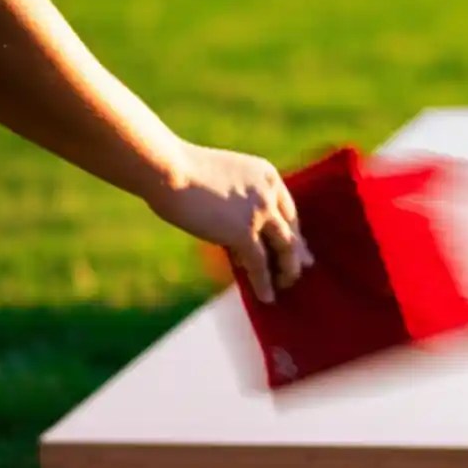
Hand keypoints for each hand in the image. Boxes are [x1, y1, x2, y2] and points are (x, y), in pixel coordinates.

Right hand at [151, 141, 314, 302]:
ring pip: (285, 248)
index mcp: (266, 174)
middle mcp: (269, 192)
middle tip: (300, 269)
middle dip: (296, 253)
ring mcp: (260, 212)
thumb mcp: (221, 183)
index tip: (296, 245)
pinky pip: (261, 264)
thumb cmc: (181, 173)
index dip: (291, 231)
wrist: (168, 170)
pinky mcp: (244, 232)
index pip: (287, 209)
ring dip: (286, 271)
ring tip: (284, 286)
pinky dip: (264, 282)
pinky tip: (266, 297)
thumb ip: (236, 205)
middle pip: (291, 229)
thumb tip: (238, 241)